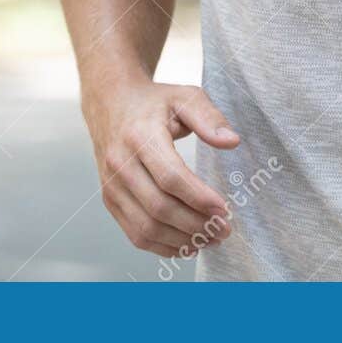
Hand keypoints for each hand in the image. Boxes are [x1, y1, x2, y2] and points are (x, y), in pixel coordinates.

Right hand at [83, 82, 239, 258]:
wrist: (110, 104)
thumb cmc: (154, 102)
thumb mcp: (185, 96)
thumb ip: (209, 117)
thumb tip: (232, 142)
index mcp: (140, 136)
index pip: (170, 177)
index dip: (199, 198)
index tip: (224, 210)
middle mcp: (120, 164)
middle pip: (159, 207)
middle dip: (195, 224)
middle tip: (224, 230)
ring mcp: (111, 185)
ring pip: (146, 227)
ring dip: (181, 240)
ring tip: (210, 240)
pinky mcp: (109, 200)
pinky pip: (134, 233)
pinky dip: (162, 246)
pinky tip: (187, 245)